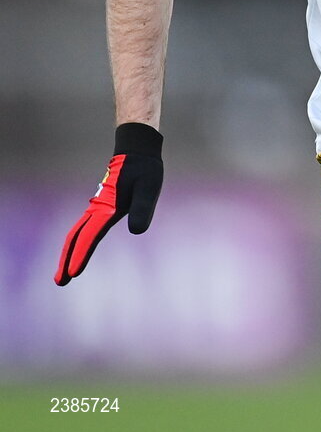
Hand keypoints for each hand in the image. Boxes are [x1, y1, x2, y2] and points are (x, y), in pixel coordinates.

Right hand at [54, 123, 162, 285]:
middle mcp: (98, 207)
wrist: (137, 149)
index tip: (72, 274)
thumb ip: (144, 208)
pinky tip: (78, 247)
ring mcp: (98, 205)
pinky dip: (77, 239)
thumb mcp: (150, 187)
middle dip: (66, 259)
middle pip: (76, 236)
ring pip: (77, 231)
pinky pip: (84, 226)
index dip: (81, 255)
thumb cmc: (145, 168)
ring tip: (64, 272)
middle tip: (59, 281)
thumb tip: (136, 231)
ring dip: (69, 251)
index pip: (91, 235)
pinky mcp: (102, 204)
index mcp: (108, 206)